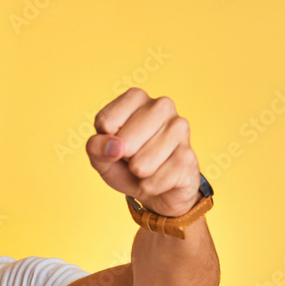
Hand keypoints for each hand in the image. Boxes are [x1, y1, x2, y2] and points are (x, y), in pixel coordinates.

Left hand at [86, 87, 200, 217]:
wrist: (157, 187)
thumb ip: (95, 147)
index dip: (105, 142)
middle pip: (124, 143)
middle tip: (134, 156)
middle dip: (124, 158)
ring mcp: (180, 128)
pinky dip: (151, 186)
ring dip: (139, 173)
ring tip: (149, 165)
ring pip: (140, 165)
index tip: (116, 142)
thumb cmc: (125, 164)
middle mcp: (162, 105)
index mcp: (136, 98)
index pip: (105, 122)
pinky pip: (154, 181)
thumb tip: (114, 148)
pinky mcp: (189, 155)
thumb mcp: (100, 155)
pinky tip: (162, 176)